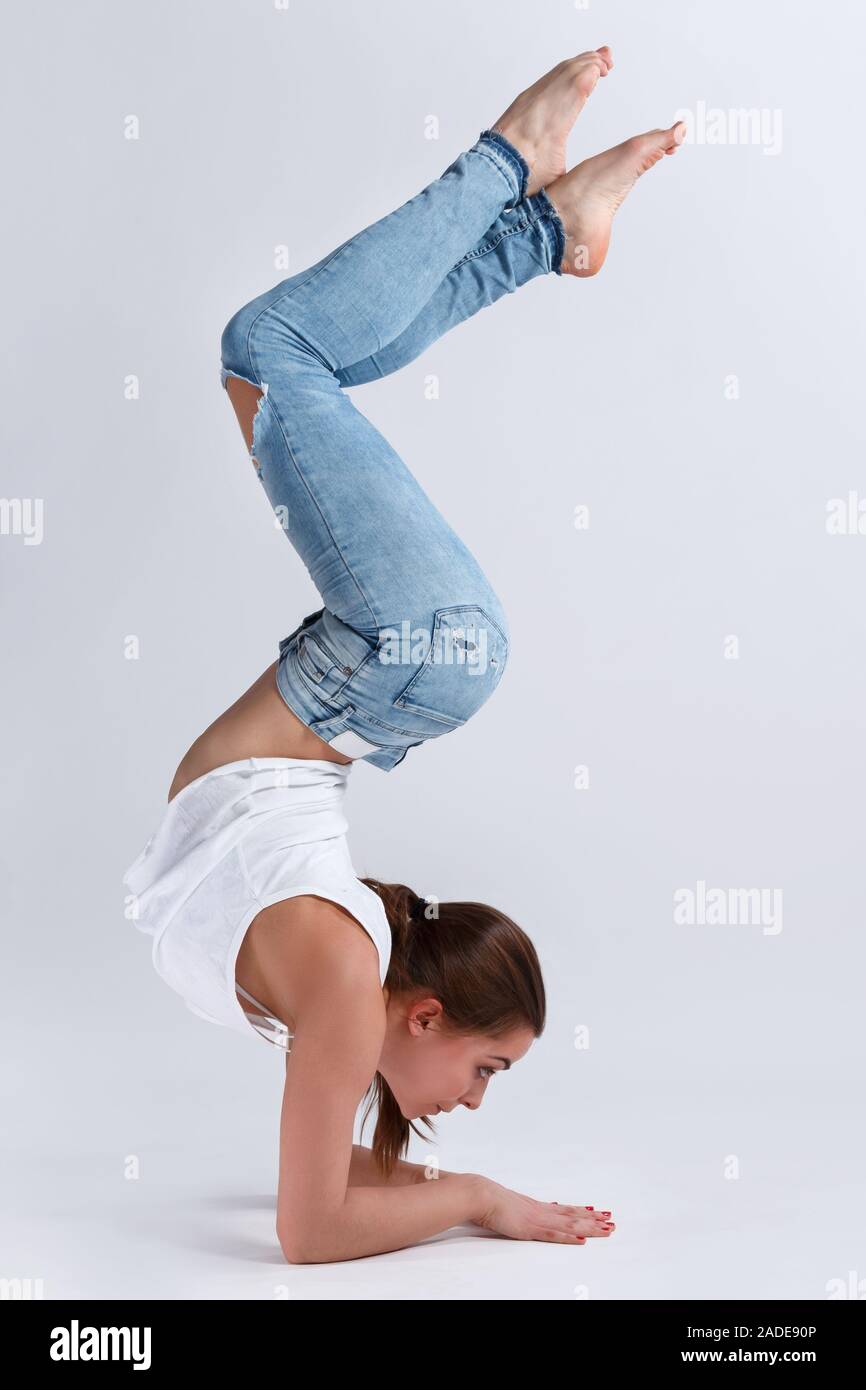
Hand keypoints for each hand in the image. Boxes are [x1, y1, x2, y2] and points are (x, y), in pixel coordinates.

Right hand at [473, 1178, 614, 1243]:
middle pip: (573, 1216)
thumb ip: (521, 1210)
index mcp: (536, 1207)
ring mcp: (537, 1220)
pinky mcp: (530, 1229)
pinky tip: (582, 1240)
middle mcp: (541, 1212)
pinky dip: (569, 1238)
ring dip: (590, 1228)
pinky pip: (554, 1235)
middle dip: (594, 1220)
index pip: (565, 1209)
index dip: (582, 1212)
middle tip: (611, 1221)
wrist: (480, 1194)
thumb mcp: (509, 1205)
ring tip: (606, 1229)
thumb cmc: (489, 1199)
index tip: (597, 1212)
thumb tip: (529, 1211)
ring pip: (570, 1225)